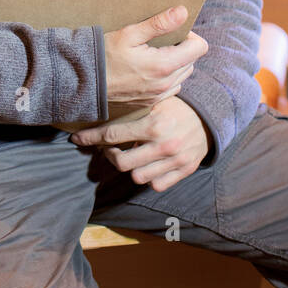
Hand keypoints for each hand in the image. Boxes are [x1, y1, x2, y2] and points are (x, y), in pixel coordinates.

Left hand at [69, 96, 212, 191]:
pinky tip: (147, 165)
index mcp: (153, 124)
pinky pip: (157, 185)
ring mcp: (175, 161)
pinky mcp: (184, 171)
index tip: (76, 139)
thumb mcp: (156, 101)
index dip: (90, 138)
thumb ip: (133, 109)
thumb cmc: (177, 107)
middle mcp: (164, 145)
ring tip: (129, 156)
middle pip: (122, 162)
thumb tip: (100, 109)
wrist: (210, 118)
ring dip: (129, 167)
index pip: (113, 135)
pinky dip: (149, 178)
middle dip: (109, 156)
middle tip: (108, 149)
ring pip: (138, 177)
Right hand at [104, 4, 208, 111]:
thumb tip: (183, 12)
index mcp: (164, 65)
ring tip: (154, 54)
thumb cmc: (104, 55)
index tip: (173, 31)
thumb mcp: (129, 34)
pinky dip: (167, 76)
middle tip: (160, 40)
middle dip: (182, 48)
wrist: (84, 82)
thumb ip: (159, 24)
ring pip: (183, 75)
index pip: (199, 48)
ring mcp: (159, 95)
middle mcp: (166, 83)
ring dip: (176, 63)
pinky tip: (149, 69)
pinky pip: (171, 87)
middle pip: (192, 61)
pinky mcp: (151, 102)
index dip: (190, 35)